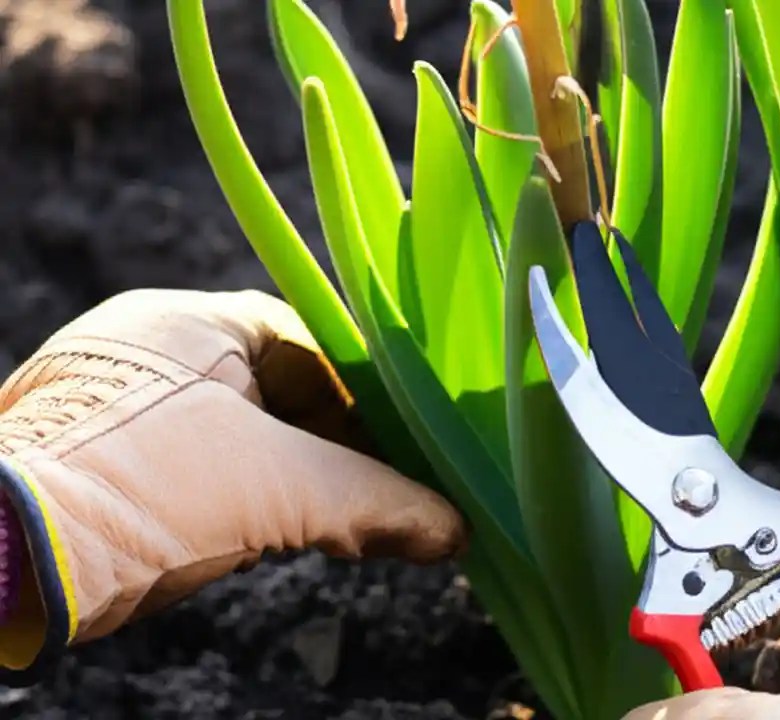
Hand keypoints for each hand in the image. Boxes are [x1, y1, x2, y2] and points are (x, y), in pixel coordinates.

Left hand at [0, 289, 463, 678]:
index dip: (369, 399)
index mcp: (192, 322)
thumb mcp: (277, 491)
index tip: (411, 448)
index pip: (312, 344)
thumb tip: (456, 530)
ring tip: (328, 524)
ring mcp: (123, 403)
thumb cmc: (139, 493)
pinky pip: (200, 465)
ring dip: (289, 479)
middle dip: (332, 447)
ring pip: (242, 434)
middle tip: (378, 494)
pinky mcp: (102, 457)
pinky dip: (241, 499)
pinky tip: (264, 539)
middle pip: (280, 392)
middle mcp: (154, 349)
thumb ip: (375, 503)